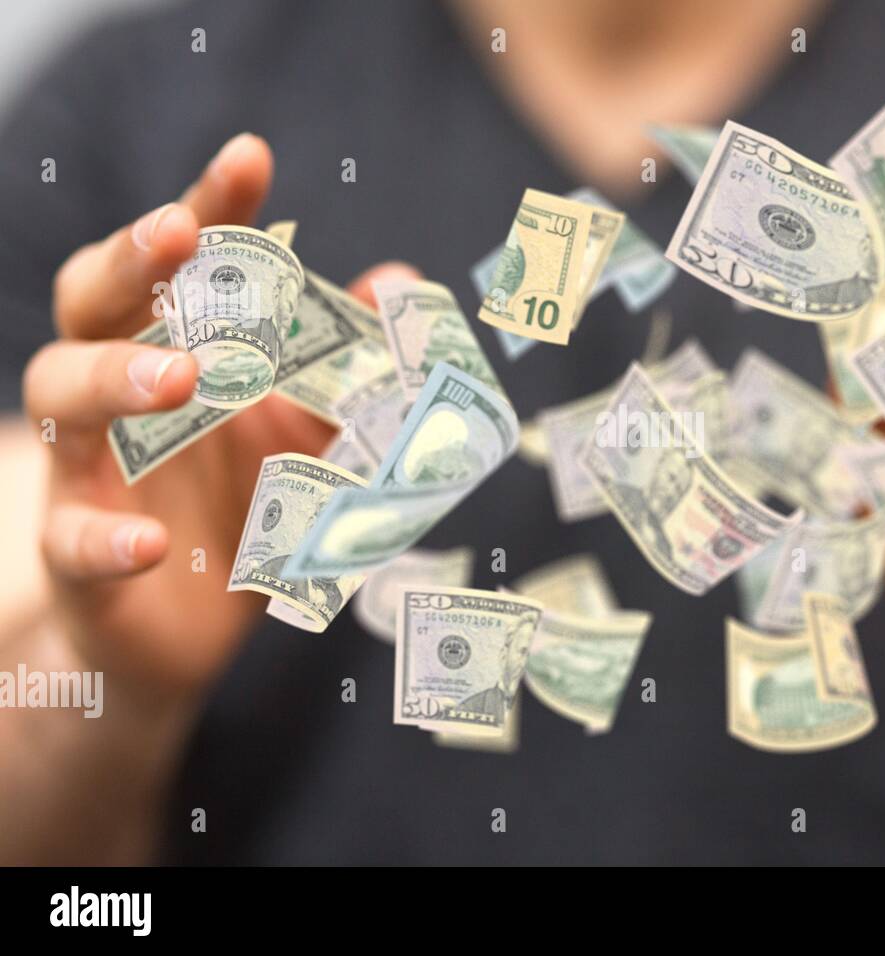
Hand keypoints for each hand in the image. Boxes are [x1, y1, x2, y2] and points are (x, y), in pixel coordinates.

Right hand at [21, 133, 413, 703]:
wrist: (180, 635)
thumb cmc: (242, 513)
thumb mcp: (310, 435)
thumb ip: (347, 366)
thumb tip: (401, 281)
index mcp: (175, 350)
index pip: (180, 265)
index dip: (209, 208)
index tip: (250, 156)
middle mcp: (120, 397)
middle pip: (92, 302)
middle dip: (131, 260)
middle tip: (176, 232)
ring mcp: (90, 474)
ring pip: (59, 399)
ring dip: (114, 377)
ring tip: (180, 376)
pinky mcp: (80, 562)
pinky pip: (72, 542)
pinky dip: (105, 539)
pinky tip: (149, 541)